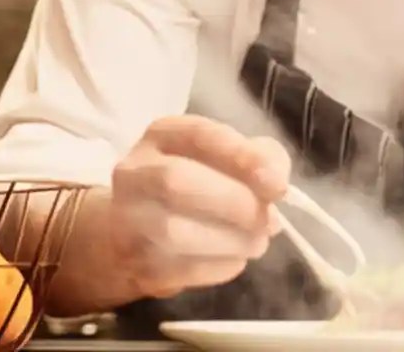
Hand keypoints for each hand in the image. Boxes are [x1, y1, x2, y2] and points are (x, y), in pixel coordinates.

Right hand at [109, 115, 290, 298]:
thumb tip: (275, 185)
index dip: (240, 156)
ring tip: (257, 242)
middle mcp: (135, 172)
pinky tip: (235, 258)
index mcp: (162, 135)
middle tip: (267, 219)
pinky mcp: (134, 262)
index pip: (197, 134)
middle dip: (233, 202)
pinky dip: (219, 266)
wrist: (139, 231)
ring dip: (229, 240)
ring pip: (173, 231)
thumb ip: (260, 159)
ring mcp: (127, 219)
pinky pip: (178, 269)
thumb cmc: (197, 185)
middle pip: (175, 181)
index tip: (276, 182)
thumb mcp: (228, 158)